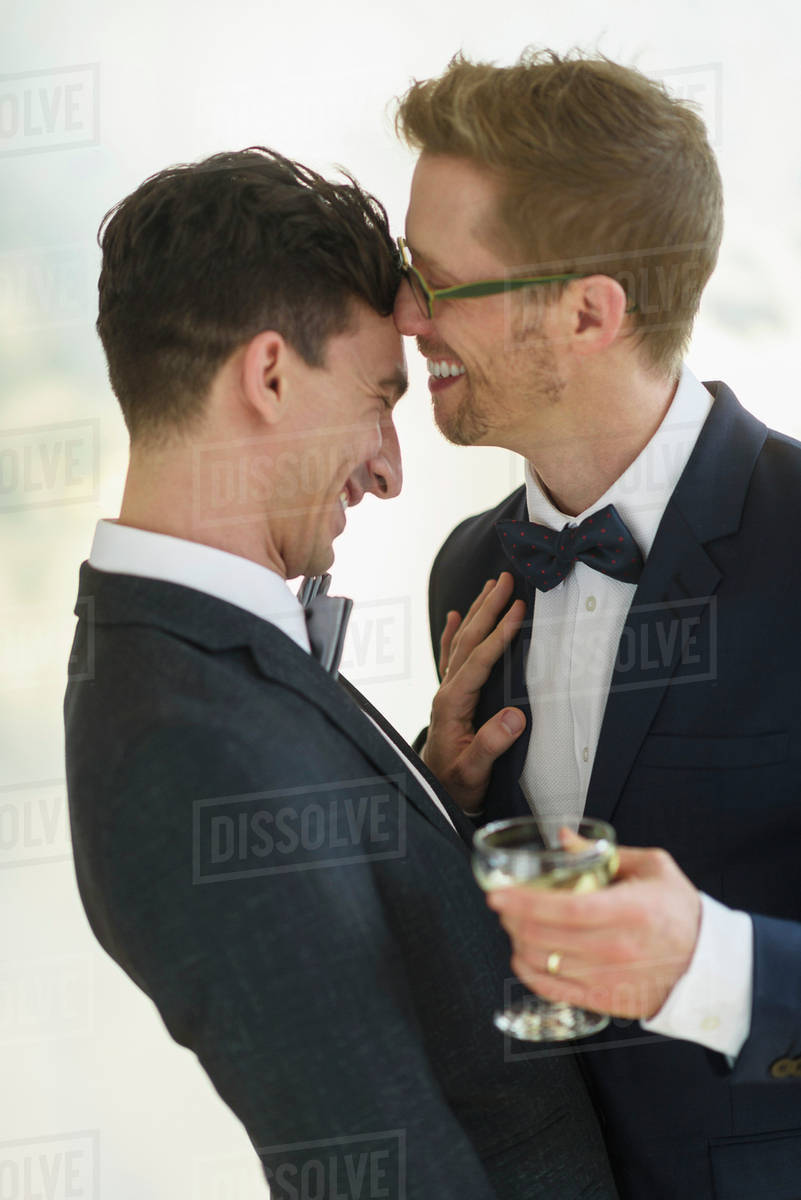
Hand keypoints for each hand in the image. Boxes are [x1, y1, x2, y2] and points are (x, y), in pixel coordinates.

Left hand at [420, 572, 526, 813]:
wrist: (436, 795)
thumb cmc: (457, 785)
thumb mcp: (476, 772)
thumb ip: (491, 745)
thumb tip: (515, 717)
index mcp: (454, 704)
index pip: (479, 659)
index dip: (499, 633)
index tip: (517, 609)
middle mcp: (447, 692)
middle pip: (468, 640)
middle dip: (487, 607)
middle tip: (505, 579)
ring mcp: (447, 692)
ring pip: (461, 641)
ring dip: (476, 611)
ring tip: (490, 585)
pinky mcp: (451, 698)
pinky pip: (451, 657)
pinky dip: (452, 634)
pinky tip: (452, 616)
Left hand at [487, 845, 701, 1019]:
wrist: (707, 964)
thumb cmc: (679, 912)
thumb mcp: (652, 868)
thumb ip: (603, 852)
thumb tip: (563, 837)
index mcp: (630, 910)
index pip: (564, 908)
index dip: (525, 900)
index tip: (498, 892)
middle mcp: (617, 948)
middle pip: (545, 936)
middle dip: (512, 917)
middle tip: (501, 902)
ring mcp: (609, 978)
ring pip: (543, 962)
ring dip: (517, 940)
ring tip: (512, 923)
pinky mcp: (604, 999)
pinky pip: (552, 989)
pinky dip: (527, 971)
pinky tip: (521, 954)